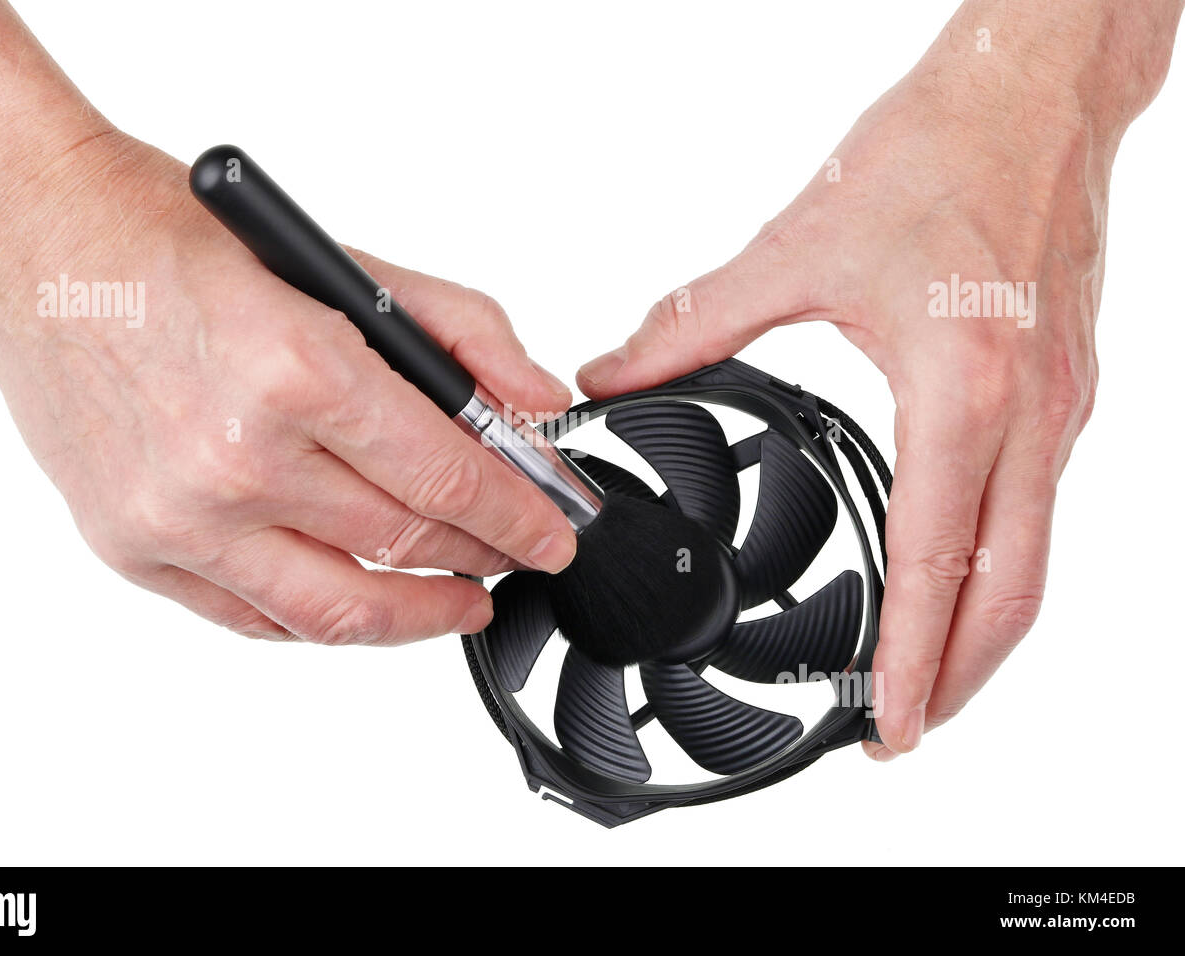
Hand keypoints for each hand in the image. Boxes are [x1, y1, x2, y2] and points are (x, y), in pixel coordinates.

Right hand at [3, 141, 579, 643]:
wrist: (40, 247)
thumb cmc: (181, 246)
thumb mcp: (345, 264)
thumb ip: (462, 334)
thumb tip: (537, 405)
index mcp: (297, 371)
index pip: (447, 478)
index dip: (520, 515)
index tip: (555, 531)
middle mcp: (236, 457)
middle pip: (405, 543)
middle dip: (486, 556)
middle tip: (521, 555)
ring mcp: (179, 517)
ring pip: (337, 608)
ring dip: (419, 614)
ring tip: (462, 603)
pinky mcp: (133, 548)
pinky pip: (257, 618)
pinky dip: (326, 618)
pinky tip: (366, 601)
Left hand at [577, 0, 1180, 755]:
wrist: (1034, 86)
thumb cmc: (936, 148)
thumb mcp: (795, 244)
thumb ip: (692, 322)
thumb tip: (611, 374)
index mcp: (961, 387)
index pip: (937, 562)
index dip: (915, 661)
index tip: (892, 727)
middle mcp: (1029, 412)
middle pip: (1013, 594)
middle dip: (962, 680)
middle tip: (905, 731)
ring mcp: (1063, 405)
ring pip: (1036, 557)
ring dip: (985, 631)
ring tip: (928, 675)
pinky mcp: (1069, 388)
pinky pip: (1041, 506)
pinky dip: (999, 563)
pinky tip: (952, 570)